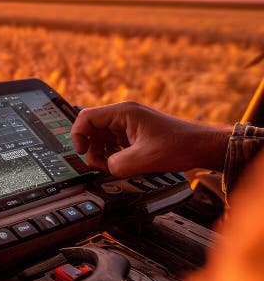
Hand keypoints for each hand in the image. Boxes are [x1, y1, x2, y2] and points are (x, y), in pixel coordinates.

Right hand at [70, 101, 231, 176]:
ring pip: (101, 139)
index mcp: (123, 113)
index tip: (81, 151)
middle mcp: (123, 116)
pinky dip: (113, 156)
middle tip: (102, 165)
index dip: (78, 134)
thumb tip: (106, 167)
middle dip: (93, 149)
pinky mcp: (133, 136)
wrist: (201, 147)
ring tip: (115, 166)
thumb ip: (117, 164)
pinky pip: (113, 145)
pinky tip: (124, 165)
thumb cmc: (180, 146)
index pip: (86, 117)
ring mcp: (128, 125)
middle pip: (92, 129)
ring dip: (103, 154)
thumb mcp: (144, 159)